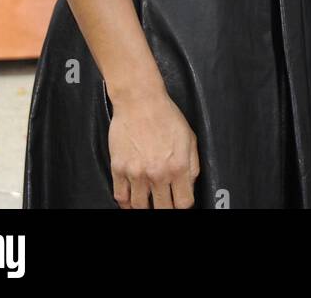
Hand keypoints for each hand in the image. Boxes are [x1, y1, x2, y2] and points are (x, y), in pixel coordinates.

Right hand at [107, 89, 199, 208]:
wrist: (140, 102)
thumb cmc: (166, 116)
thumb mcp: (190, 138)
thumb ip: (192, 165)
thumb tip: (190, 185)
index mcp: (178, 166)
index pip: (184, 202)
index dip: (183, 205)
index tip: (180, 201)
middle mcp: (157, 173)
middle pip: (162, 209)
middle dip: (165, 209)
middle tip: (164, 204)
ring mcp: (136, 173)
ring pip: (139, 207)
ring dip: (145, 208)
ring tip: (148, 204)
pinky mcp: (119, 169)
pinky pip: (120, 196)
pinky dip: (126, 203)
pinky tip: (131, 200)